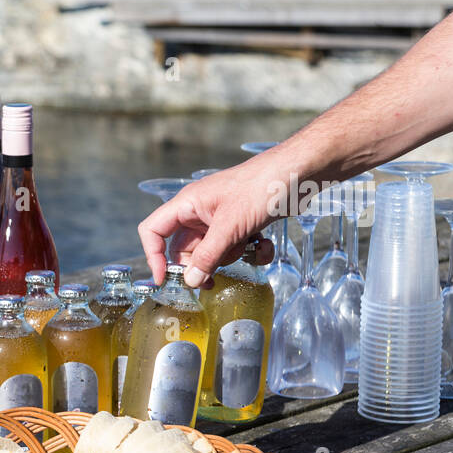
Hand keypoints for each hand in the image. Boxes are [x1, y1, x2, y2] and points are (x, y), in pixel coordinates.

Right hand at [137, 162, 277, 287]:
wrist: (300, 171)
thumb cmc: (262, 186)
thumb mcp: (231, 225)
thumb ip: (208, 256)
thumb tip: (191, 281)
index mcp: (187, 204)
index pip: (153, 230)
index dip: (153, 255)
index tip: (164, 279)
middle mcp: (199, 212)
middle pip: (184, 248)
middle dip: (200, 265)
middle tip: (212, 281)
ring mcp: (220, 218)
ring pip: (211, 251)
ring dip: (230, 258)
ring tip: (248, 252)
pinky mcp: (241, 224)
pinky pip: (235, 247)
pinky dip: (250, 252)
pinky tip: (264, 246)